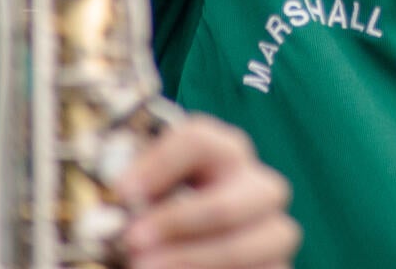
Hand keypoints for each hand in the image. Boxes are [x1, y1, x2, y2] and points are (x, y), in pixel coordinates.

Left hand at [115, 115, 298, 268]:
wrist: (185, 245)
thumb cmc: (160, 218)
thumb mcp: (147, 198)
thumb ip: (137, 194)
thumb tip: (117, 201)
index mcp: (220, 152)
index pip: (199, 140)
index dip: (159, 164)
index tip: (122, 191)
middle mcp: (253, 183)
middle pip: (225, 204)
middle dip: (177, 225)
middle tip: (132, 240)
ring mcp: (272, 227)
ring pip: (246, 246)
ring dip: (195, 259)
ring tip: (147, 267)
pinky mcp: (278, 265)